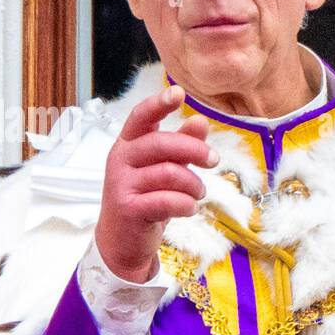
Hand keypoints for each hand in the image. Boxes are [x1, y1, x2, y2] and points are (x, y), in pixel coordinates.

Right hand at [93, 85, 217, 282]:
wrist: (121, 242)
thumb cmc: (144, 199)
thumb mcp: (162, 169)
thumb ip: (180, 146)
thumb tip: (201, 121)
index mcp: (127, 145)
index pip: (140, 117)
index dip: (159, 103)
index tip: (178, 93)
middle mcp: (120, 160)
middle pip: (162, 144)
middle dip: (194, 150)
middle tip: (214, 160)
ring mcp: (121, 184)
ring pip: (169, 173)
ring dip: (193, 184)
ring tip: (198, 193)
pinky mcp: (128, 208)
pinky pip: (167, 200)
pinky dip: (186, 204)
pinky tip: (189, 208)